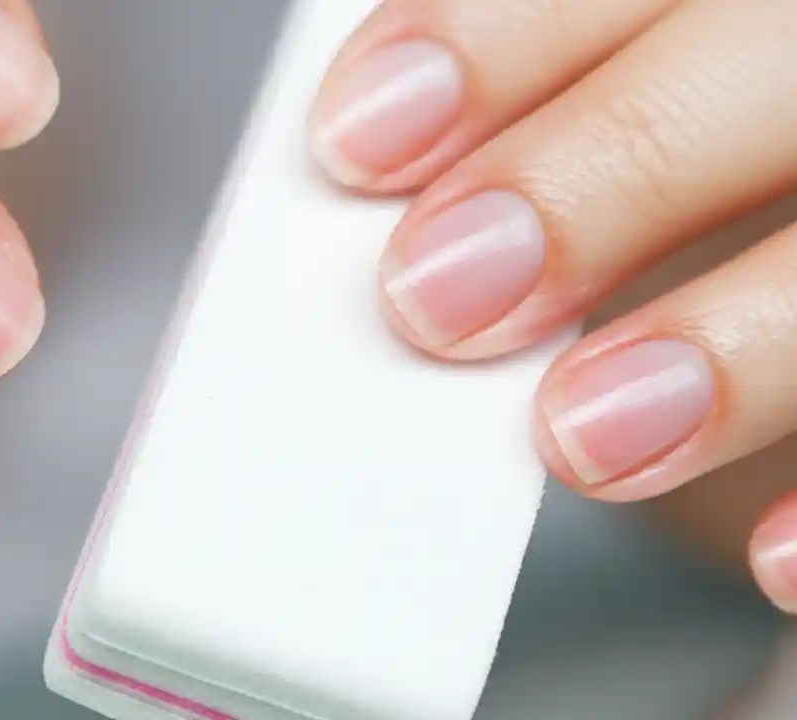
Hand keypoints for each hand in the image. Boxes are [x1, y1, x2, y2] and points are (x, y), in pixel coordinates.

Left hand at [309, 0, 796, 610]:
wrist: (790, 200)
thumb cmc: (713, 152)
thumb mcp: (651, 91)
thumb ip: (565, 109)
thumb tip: (411, 207)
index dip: (495, 36)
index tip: (362, 139)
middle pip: (762, 61)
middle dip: (598, 172)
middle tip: (438, 294)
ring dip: (735, 345)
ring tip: (584, 434)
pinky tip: (769, 559)